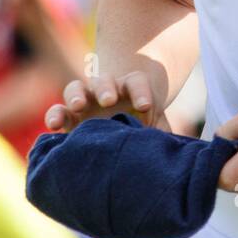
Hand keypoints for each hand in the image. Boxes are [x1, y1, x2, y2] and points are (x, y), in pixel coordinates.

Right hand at [44, 72, 171, 133]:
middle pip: (105, 81)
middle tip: (109, 100)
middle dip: (106, 88)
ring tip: (78, 106)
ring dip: (77, 95)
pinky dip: (55, 116)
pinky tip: (53, 127)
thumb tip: (184, 155)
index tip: (146, 106)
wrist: (123, 132)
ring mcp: (85, 100)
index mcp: (132, 89)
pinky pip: (58, 111)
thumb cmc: (144, 129)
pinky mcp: (68, 116)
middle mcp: (107, 90)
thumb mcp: (157, 129)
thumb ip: (164, 136)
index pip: (136, 82)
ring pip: (77, 88)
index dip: (141, 91)